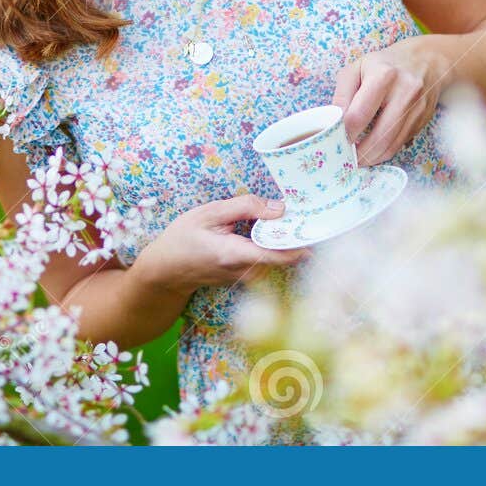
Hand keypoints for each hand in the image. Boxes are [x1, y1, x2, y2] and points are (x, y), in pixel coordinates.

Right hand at [134, 195, 311, 292]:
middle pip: (284, 254)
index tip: (319, 224)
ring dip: (284, 237)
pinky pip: (268, 260)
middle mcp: (246, 272)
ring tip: (288, 215)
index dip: (303, 240)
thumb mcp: (209, 213)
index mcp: (236, 254)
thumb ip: (245, 207)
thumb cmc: (182, 239)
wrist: (165, 271)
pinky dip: (272, 244)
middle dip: (296, 232)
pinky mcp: (247, 278)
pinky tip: (268, 228)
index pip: (281, 255)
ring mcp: (247, 279)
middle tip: (307, 208)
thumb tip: (279, 207)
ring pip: (278, 257)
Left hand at [331, 37, 448, 165]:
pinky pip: (401, 143)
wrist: (427, 60)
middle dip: (360, 154)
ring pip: (392, 145)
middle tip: (344, 160)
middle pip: (379, 137)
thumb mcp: (357, 68)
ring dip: (372, 158)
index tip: (333, 141)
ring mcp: (418, 109)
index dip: (344, 133)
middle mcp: (406, 93)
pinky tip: (372, 150)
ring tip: (356, 160)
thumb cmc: (385, 64)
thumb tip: (334, 123)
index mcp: (384, 76)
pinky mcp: (424, 120)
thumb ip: (342, 94)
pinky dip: (384, 152)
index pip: (359, 115)